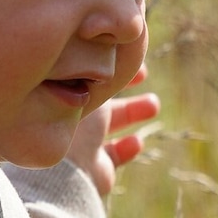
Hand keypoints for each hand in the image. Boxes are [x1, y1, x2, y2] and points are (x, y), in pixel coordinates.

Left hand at [67, 70, 159, 198]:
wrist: (71, 169)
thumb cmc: (77, 122)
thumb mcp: (94, 86)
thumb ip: (107, 69)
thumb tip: (122, 49)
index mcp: (64, 99)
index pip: (88, 79)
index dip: (109, 68)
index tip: (126, 59)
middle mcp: (74, 121)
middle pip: (102, 99)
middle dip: (124, 85)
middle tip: (144, 74)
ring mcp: (83, 145)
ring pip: (112, 125)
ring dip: (133, 113)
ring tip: (153, 104)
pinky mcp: (95, 169)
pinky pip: (114, 155)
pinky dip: (126, 148)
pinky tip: (135, 142)